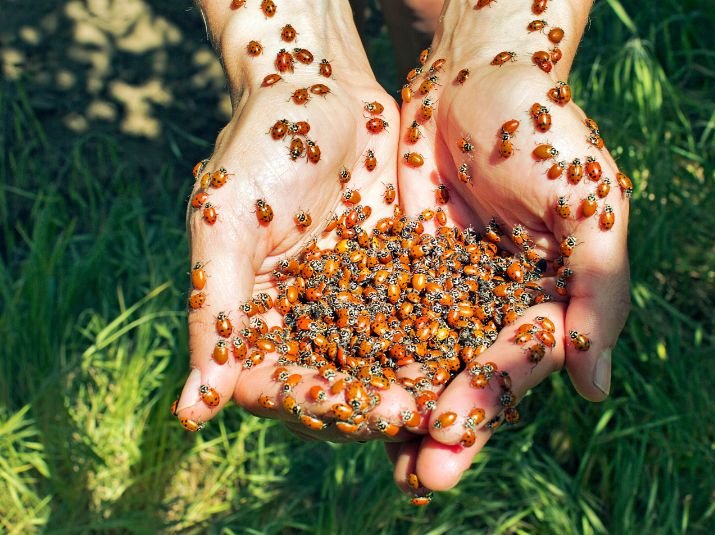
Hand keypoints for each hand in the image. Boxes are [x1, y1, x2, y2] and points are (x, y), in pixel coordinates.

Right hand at [175, 0, 422, 442]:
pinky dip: (447, 340)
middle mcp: (305, 325)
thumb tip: (189, 414)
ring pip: (386, 365)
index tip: (360, 412)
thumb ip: (215, 312)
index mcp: (253, 322)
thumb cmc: (259, 145)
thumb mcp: (227, 222)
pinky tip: (478, 351)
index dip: (318, 406)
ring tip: (457, 398)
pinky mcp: (401, 279)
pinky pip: (424, 319)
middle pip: (339, 389)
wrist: (323, 89)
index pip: (279, 388)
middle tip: (425, 415)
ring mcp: (356, 305)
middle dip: (379, 406)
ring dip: (418, 387)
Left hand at [391, 0, 630, 492]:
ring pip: (427, 363)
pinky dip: (369, 359)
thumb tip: (596, 388)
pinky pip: (385, 322)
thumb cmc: (546, 130)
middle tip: (423, 477)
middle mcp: (499, 308)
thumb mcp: (588, 202)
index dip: (491, 398)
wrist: (476, 76)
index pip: (521, 362)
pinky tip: (345, 394)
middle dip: (450, 427)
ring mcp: (450, 294)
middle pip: (474, 378)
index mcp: (551, 301)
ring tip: (387, 463)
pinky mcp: (403, 273)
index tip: (454, 431)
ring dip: (407, 413)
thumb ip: (599, 288)